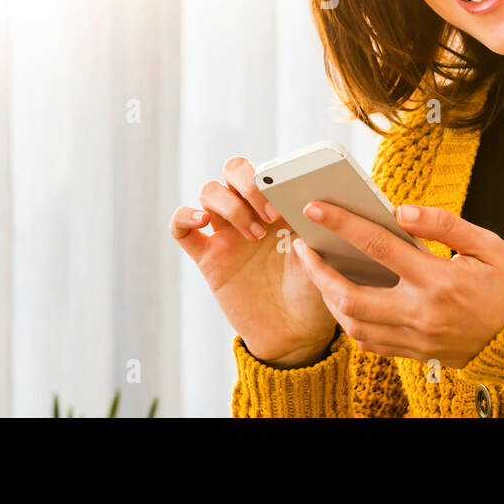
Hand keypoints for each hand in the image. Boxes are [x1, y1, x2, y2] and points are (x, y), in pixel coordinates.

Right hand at [170, 156, 338, 366]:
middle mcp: (250, 213)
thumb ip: (314, 230)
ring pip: (209, 192)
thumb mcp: (321, 257)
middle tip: (269, 215)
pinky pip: (181, 230)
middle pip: (233, 171)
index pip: (265, 170)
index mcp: (278, 206)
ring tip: (253, 235)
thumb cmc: (313, 291)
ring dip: (229, 206)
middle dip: (247, 183)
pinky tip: (201, 221)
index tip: (287, 200)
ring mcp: (227, 234)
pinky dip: (184, 217)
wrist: (295, 333)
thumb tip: (312, 204)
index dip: (271, 176)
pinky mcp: (208, 258)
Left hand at [290, 200, 503, 369]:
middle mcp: (423, 313)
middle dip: (318, 271)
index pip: (378, 246)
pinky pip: (372, 344)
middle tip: (302, 247)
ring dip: (330, 298)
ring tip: (320, 272)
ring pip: (355, 326)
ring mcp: (418, 338)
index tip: (316, 207)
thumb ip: (443, 224)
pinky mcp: (419, 354)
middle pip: (351, 296)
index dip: (342, 223)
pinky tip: (346, 301)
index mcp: (439, 281)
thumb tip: (401, 210)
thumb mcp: (488, 245)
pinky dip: (352, 323)